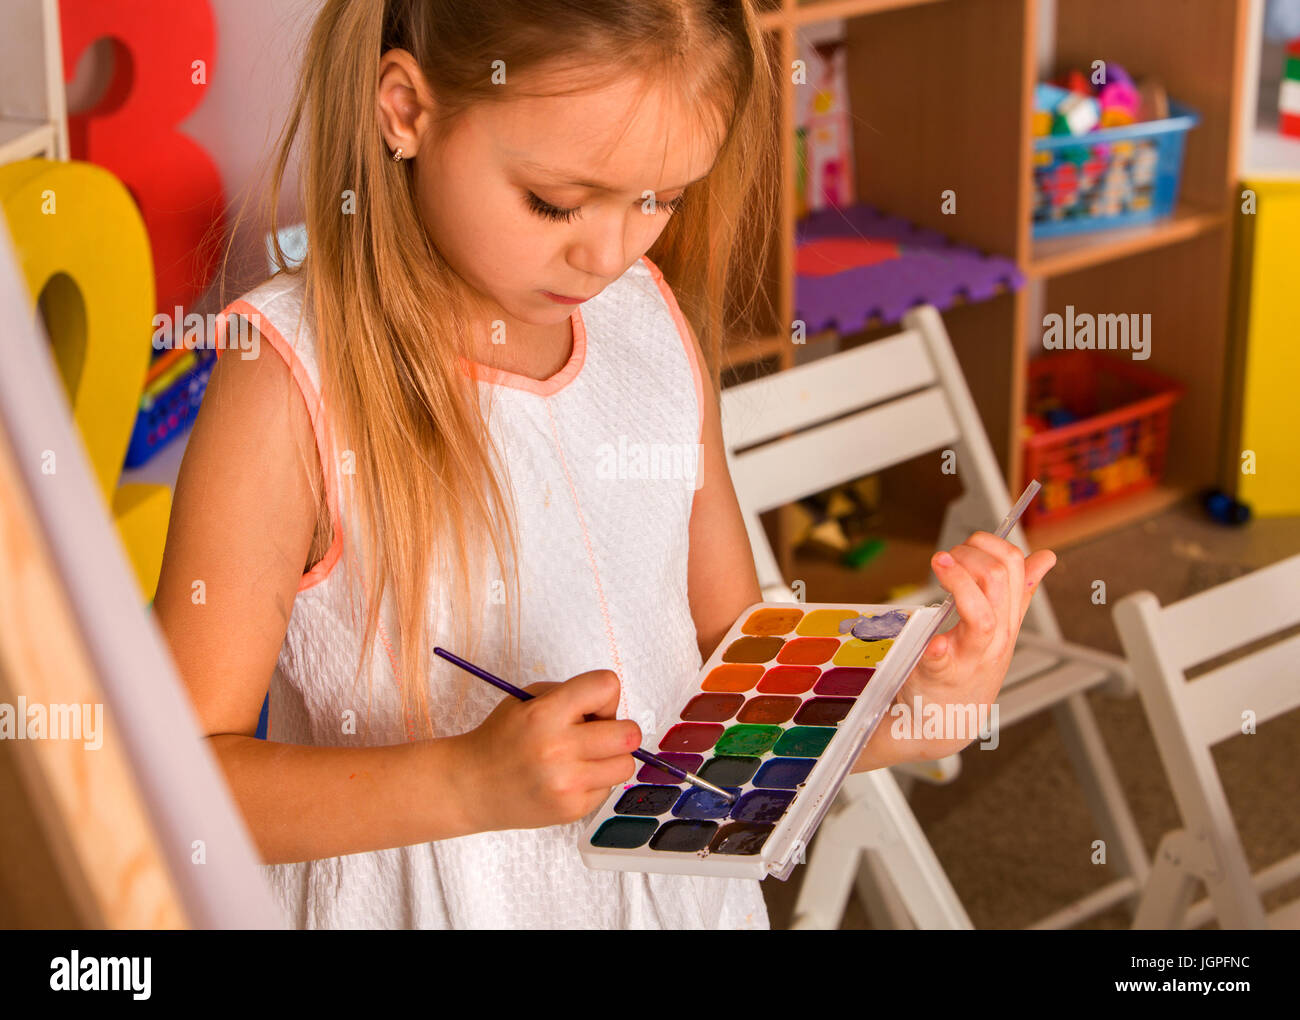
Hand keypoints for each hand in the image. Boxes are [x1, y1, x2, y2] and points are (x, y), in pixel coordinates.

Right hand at [455, 669, 640, 831]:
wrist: (471, 786)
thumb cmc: (501, 739)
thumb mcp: (527, 699)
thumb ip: (571, 695)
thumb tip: (611, 708)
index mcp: (546, 713)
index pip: (607, 686)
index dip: (604, 695)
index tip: (592, 706)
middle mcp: (558, 748)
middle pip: (629, 733)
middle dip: (618, 729)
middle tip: (597, 734)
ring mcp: (567, 783)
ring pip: (626, 764)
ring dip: (611, 758)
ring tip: (584, 757)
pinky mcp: (571, 809)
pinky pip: (608, 789)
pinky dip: (595, 781)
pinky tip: (570, 777)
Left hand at [854, 532, 1056, 769]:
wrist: (948, 722)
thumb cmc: (968, 672)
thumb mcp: (1000, 631)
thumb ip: (1020, 593)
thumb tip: (1045, 558)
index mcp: (1006, 621)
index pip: (1014, 566)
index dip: (992, 544)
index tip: (968, 544)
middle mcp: (994, 638)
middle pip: (999, 581)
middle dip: (970, 555)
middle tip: (945, 558)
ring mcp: (969, 658)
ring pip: (982, 616)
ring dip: (959, 584)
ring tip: (939, 565)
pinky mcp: (940, 677)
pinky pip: (944, 661)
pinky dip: (939, 649)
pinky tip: (933, 641)